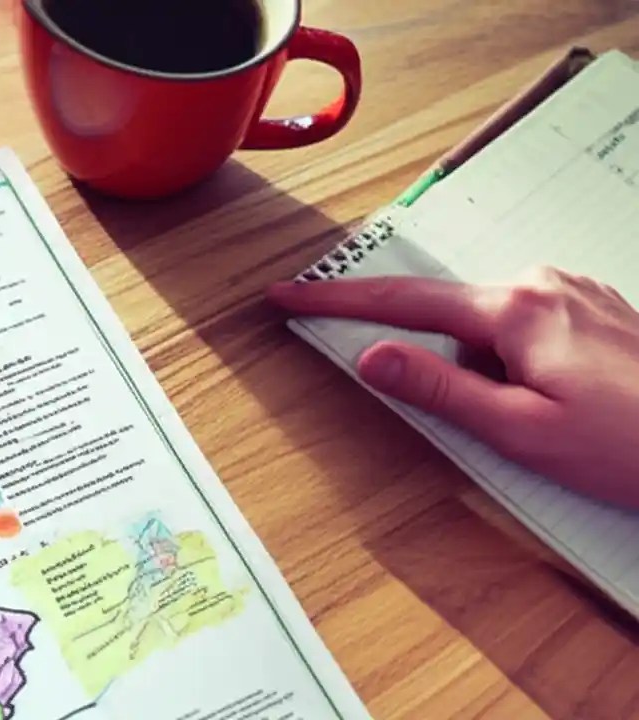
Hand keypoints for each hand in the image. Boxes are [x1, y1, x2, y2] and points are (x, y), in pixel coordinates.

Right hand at [269, 266, 638, 508]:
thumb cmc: (633, 445)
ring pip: (491, 336)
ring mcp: (571, 292)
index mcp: (516, 311)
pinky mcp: (592, 308)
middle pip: (453, 325)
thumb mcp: (522, 432)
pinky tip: (567, 406)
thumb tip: (374, 358)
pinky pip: (526, 334)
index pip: (401, 303)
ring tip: (554, 424)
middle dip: (457, 375)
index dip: (336, 303)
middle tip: (506, 423)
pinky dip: (524, 371)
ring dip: (497, 379)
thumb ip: (440, 389)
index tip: (288, 295)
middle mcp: (542, 285)